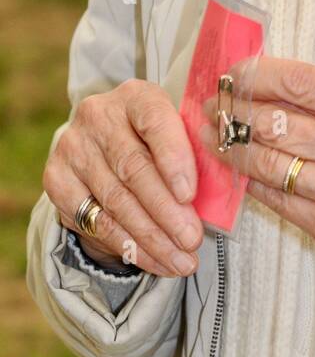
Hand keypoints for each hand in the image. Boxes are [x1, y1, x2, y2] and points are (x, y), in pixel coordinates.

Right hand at [43, 80, 202, 277]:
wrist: (104, 141)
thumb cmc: (155, 139)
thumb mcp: (175, 131)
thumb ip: (191, 153)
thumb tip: (214, 200)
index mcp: (136, 95)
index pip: (155, 121)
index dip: (173, 158)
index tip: (190, 194)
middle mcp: (98, 115)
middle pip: (134, 169)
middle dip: (167, 211)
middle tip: (192, 240)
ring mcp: (73, 147)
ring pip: (116, 201)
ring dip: (152, 238)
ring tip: (181, 261)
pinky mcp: (57, 180)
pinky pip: (97, 222)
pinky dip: (129, 247)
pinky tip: (154, 261)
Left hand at [200, 55, 314, 281]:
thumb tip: (273, 83)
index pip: (301, 82)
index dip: (258, 75)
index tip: (233, 73)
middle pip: (277, 122)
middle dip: (235, 111)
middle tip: (212, 103)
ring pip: (271, 164)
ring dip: (233, 147)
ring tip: (214, 135)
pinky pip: (280, 201)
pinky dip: (254, 182)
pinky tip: (240, 169)